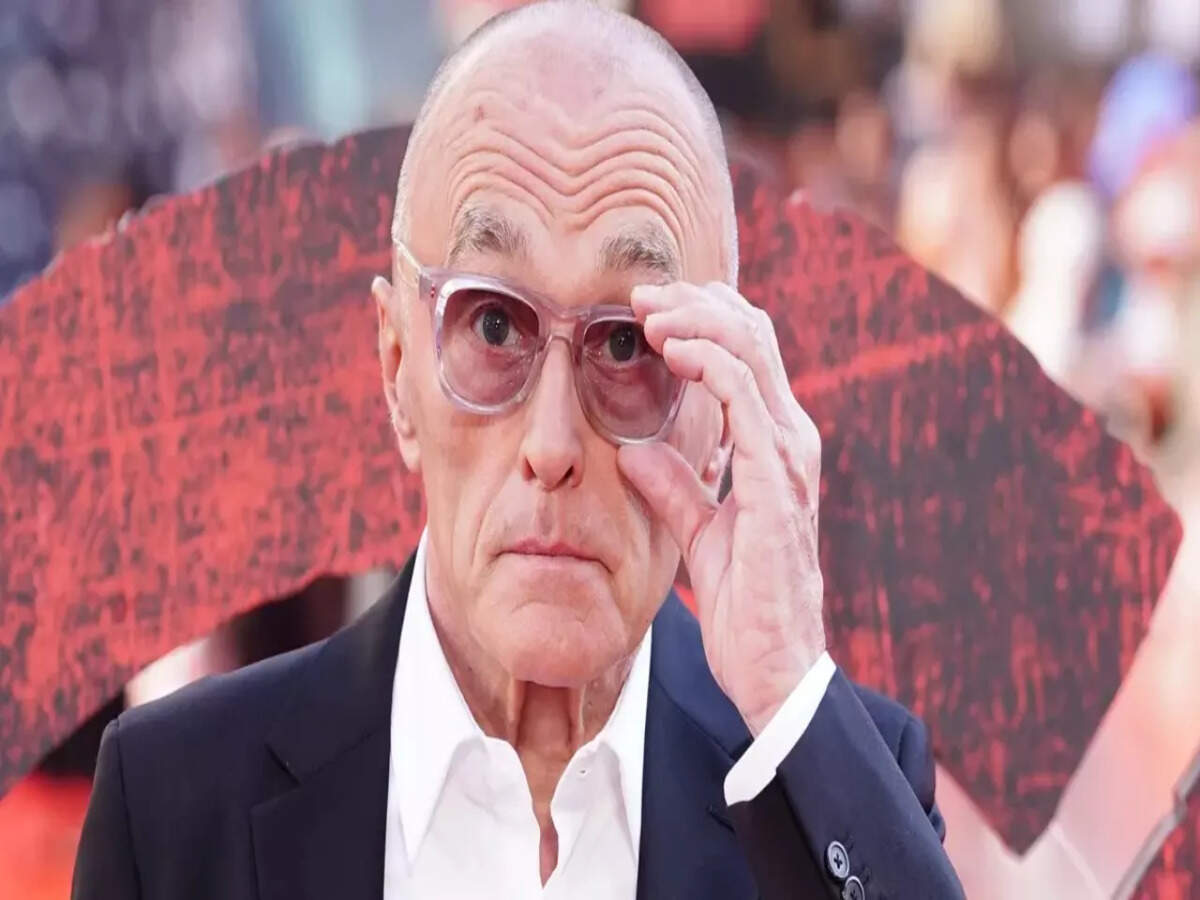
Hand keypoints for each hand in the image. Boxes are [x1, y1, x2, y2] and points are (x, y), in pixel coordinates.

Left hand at [619, 281, 825, 735]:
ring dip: (697, 320)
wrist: (774, 669)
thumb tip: (634, 449)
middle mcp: (790, 442)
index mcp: (775, 447)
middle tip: (642, 294)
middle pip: (754, 337)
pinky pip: (745, 399)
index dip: (704, 319)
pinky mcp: (776, 481)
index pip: (749, 354)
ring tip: (649, 312)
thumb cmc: (746, 605)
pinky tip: (673, 351)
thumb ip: (676, 486)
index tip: (650, 310)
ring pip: (752, 353)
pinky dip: (710, 362)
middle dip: (697, 304)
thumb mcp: (700, 532)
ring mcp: (788, 459)